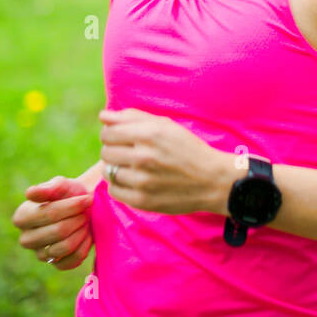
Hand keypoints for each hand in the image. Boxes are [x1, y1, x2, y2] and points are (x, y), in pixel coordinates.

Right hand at [12, 176, 93, 269]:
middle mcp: (26, 239)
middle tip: (85, 212)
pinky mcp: (56, 264)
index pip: (48, 213)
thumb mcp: (62, 185)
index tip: (87, 198)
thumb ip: (50, 187)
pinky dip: (85, 246)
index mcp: (22, 217)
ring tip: (85, 222)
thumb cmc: (69, 194)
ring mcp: (40, 254)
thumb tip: (31, 193)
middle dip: (78, 219)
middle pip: (59, 231)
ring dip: (82, 231)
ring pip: (65, 247)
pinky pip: (73, 260)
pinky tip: (86, 235)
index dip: (72, 206)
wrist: (83, 208)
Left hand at [99, 109, 231, 215]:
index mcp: (151, 134)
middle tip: (130, 152)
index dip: (112, 133)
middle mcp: (144, 157)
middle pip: (105, 151)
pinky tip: (134, 180)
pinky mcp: (142, 200)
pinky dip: (120, 184)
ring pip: (107, 171)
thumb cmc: (189, 149)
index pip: (108, 132)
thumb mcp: (167, 126)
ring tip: (133, 167)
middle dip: (114, 149)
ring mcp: (142, 181)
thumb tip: (103, 115)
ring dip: (116, 167)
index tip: (121, 137)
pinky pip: (113, 190)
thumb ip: (134, 117)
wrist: (213, 180)